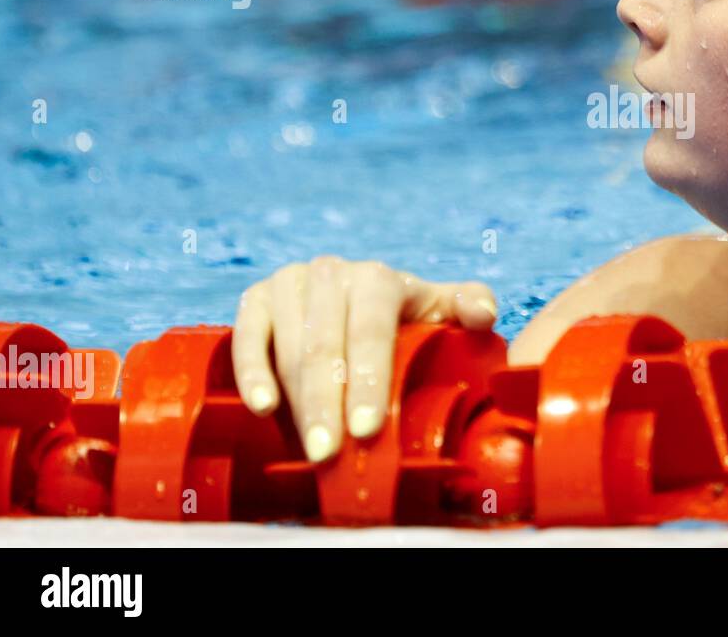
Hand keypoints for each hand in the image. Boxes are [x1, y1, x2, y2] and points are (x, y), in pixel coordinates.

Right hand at [232, 256, 497, 461]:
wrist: (350, 300)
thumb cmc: (403, 315)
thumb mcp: (441, 308)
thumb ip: (470, 305)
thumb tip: (482, 315)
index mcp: (377, 279)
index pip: (371, 331)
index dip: (368, 381)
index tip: (366, 429)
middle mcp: (330, 274)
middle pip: (325, 347)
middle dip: (327, 405)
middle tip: (331, 454)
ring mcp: (289, 283)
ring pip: (288, 348)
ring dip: (296, 401)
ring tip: (310, 448)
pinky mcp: (256, 299)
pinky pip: (246, 337)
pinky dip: (251, 374)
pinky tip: (262, 408)